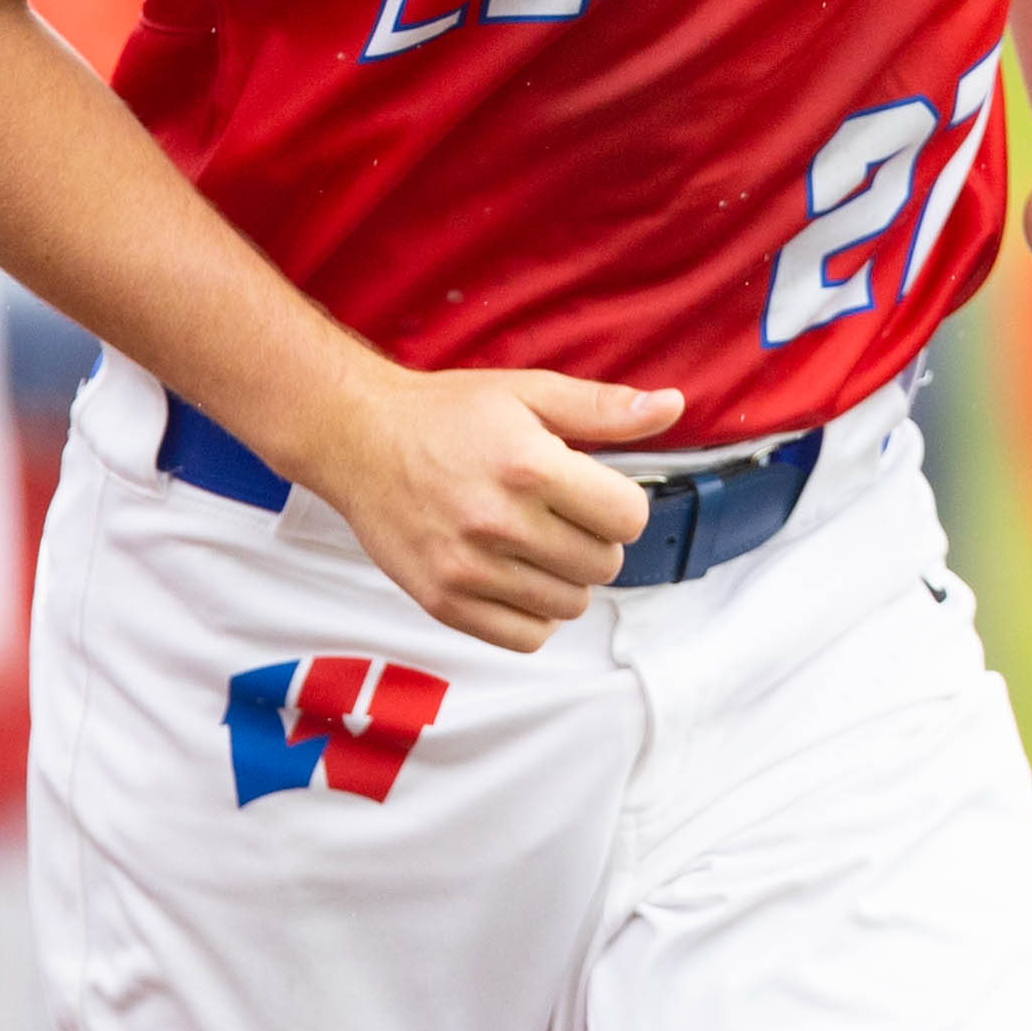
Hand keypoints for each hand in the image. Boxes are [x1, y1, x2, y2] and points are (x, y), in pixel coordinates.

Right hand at [277, 361, 683, 653]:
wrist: (358, 439)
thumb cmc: (446, 414)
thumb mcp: (529, 393)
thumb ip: (604, 408)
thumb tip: (673, 406)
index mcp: (529, 466)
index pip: (629, 517)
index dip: (622, 504)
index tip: (596, 492)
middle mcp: (499, 522)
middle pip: (604, 564)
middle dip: (594, 539)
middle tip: (559, 514)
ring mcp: (468, 569)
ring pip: (570, 605)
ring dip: (565, 578)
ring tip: (533, 542)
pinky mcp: (444, 602)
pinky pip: (527, 637)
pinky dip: (533, 613)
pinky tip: (514, 575)